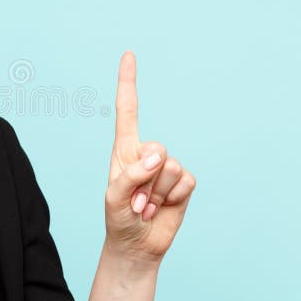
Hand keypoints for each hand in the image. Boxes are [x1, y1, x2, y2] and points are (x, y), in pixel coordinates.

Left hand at [104, 51, 195, 263]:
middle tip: (136, 200)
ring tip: (147, 206)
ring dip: (157, 193)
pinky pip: (186, 182)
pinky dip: (173, 200)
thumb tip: (159, 156)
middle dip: (146, 179)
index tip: (128, 54)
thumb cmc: (118, 219)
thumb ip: (131, 174)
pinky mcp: (184, 183)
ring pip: (172, 167)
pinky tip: (163, 209)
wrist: (137, 245)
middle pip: (157, 147)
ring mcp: (167, 168)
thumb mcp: (114, 198)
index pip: (128, 110)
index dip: (128, 82)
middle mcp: (147, 153)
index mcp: (124, 149)